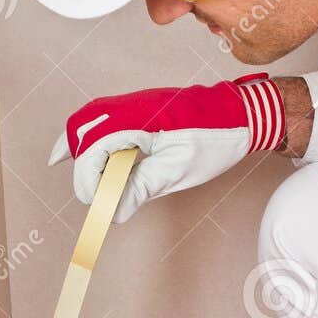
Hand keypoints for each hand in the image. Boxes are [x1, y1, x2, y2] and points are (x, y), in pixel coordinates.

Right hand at [49, 76, 286, 223]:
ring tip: (80, 181)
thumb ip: (141, 188)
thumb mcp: (179, 170)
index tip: (100, 205)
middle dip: (82, 166)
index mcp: (139, 118)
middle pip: (83, 131)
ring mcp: (132, 105)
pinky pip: (100, 119)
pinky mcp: (137, 110)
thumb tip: (114, 213)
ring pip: (87, 122)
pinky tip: (75, 154)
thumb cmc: (216, 138)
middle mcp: (130, 105)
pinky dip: (86, 138)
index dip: (88, 179)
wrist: (241, 113)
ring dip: (80, 152)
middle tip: (92, 197)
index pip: (94, 147)